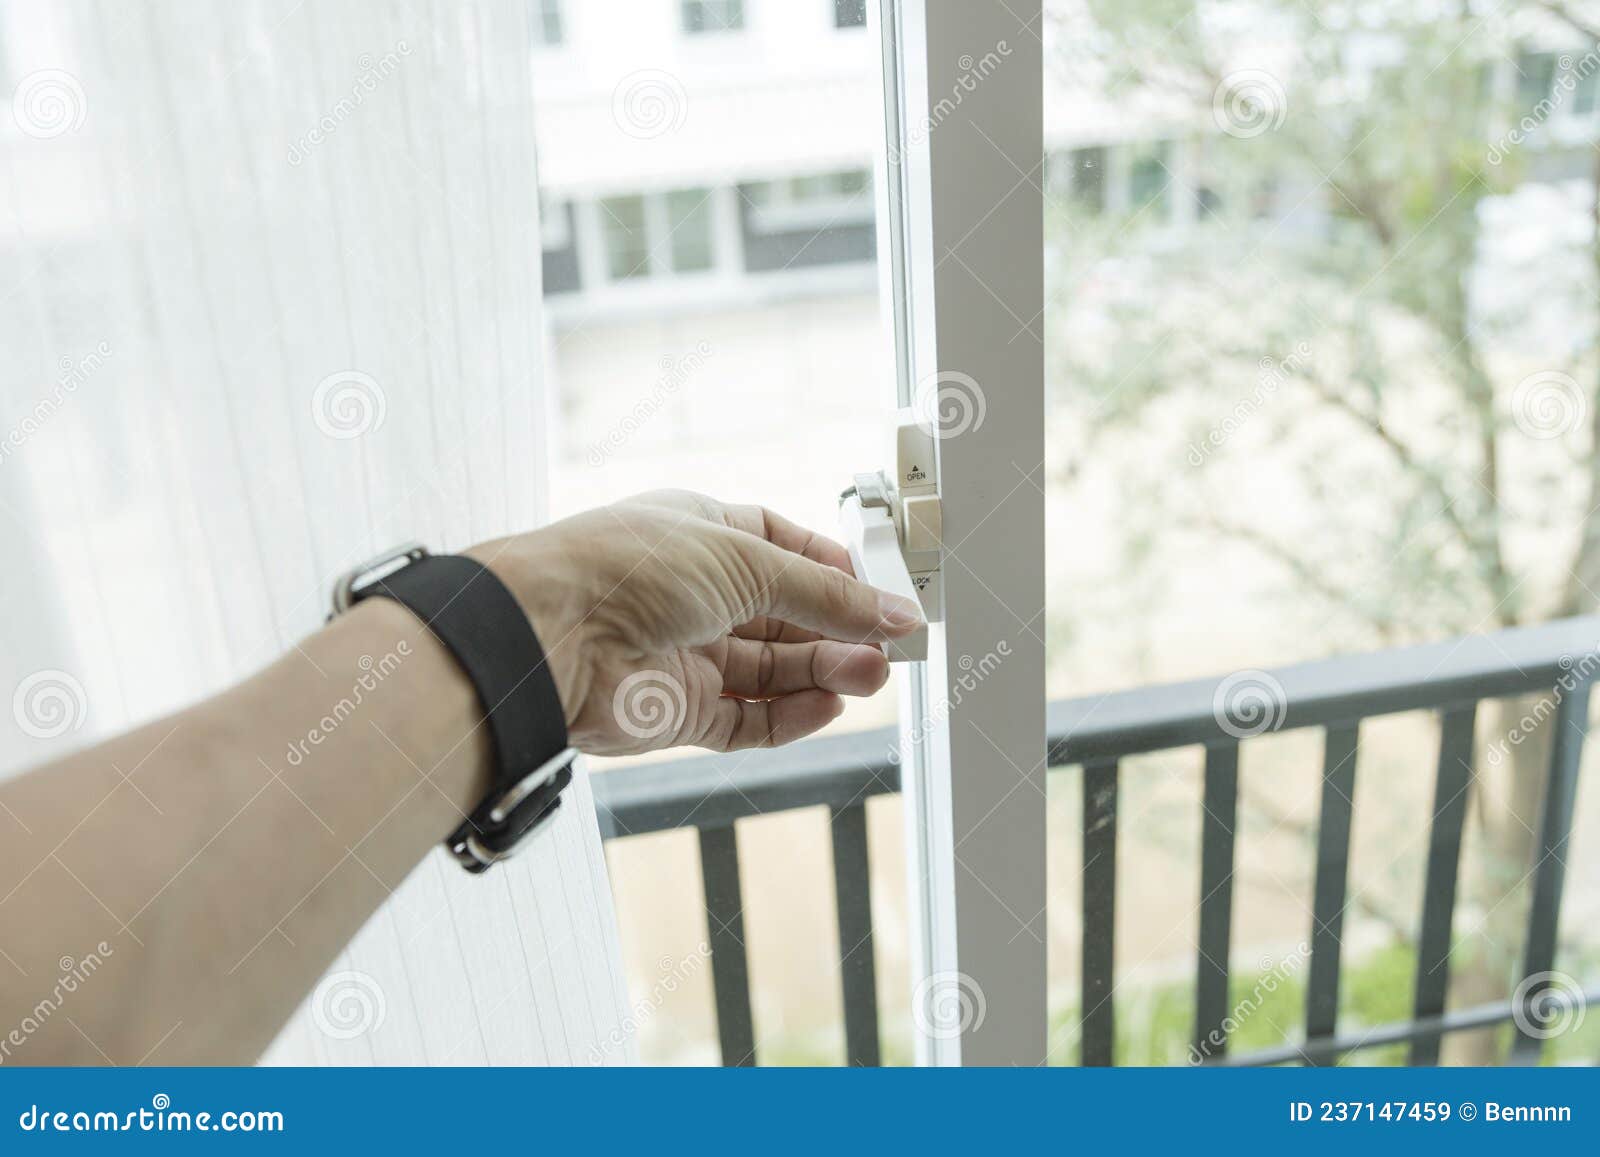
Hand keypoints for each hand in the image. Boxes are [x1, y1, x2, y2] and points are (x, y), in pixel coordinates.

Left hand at [468, 490, 924, 754]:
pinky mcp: (679, 712)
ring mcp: (686, 655)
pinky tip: (829, 704)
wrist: (551, 636)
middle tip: (889, 645)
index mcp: (702, 534)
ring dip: (826, 672)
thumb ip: (827, 595)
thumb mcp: (747, 560)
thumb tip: (892, 612)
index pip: (785, 548)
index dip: (834, 570)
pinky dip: (793, 716)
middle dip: (839, 630)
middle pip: (787, 617)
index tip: (881, 591)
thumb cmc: (624, 568)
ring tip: (869, 675)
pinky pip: (750, 720)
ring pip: (774, 671)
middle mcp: (694, 594)